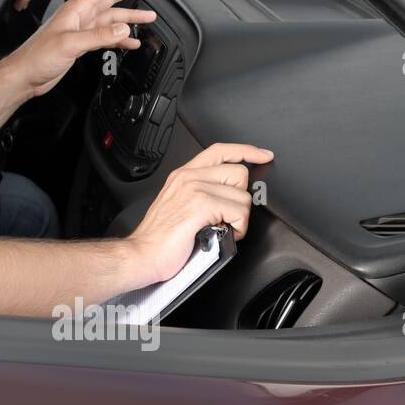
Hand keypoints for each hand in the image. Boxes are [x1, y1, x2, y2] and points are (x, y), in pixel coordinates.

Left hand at [10, 0, 156, 96]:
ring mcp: (81, 30)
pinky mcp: (81, 44)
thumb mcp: (69, 43)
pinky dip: (120, 38)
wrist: (24, 75)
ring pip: (112, 19)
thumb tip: (123, 29)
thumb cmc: (37, 56)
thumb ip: (97, 36)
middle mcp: (80, 16)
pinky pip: (106, 37)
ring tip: (149, 16)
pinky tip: (131, 41)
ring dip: (130, 17)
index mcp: (76, 9)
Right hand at [123, 143, 274, 291]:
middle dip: (240, 198)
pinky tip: (223, 234)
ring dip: (239, 218)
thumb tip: (229, 194)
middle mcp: (188, 178)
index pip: (220, 151)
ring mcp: (194, 189)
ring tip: (222, 228)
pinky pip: (239, 212)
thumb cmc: (159, 238)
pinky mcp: (201, 205)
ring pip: (242, 196)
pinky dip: (238, 228)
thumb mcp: (178, 205)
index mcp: (182, 175)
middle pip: (238, 172)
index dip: (245, 150)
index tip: (262, 155)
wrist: (143, 254)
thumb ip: (200, 192)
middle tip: (226, 216)